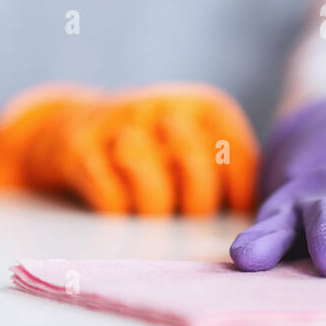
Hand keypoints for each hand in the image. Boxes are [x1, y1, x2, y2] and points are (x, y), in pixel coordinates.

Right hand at [0, 83, 257, 215]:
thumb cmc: (149, 152)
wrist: (68, 128)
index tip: (233, 214)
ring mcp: (117, 122)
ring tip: (147, 212)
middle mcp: (164, 105)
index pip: (237, 156)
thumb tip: (257, 220)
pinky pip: (111, 200)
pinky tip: (115, 208)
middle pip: (196, 174)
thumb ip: (228, 170)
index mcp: (203, 106)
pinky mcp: (77, 148)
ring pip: (152, 188)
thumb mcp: (193, 146)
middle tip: (183, 216)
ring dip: (152, 211)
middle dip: (195, 207)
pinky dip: (117, 214)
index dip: (239, 194)